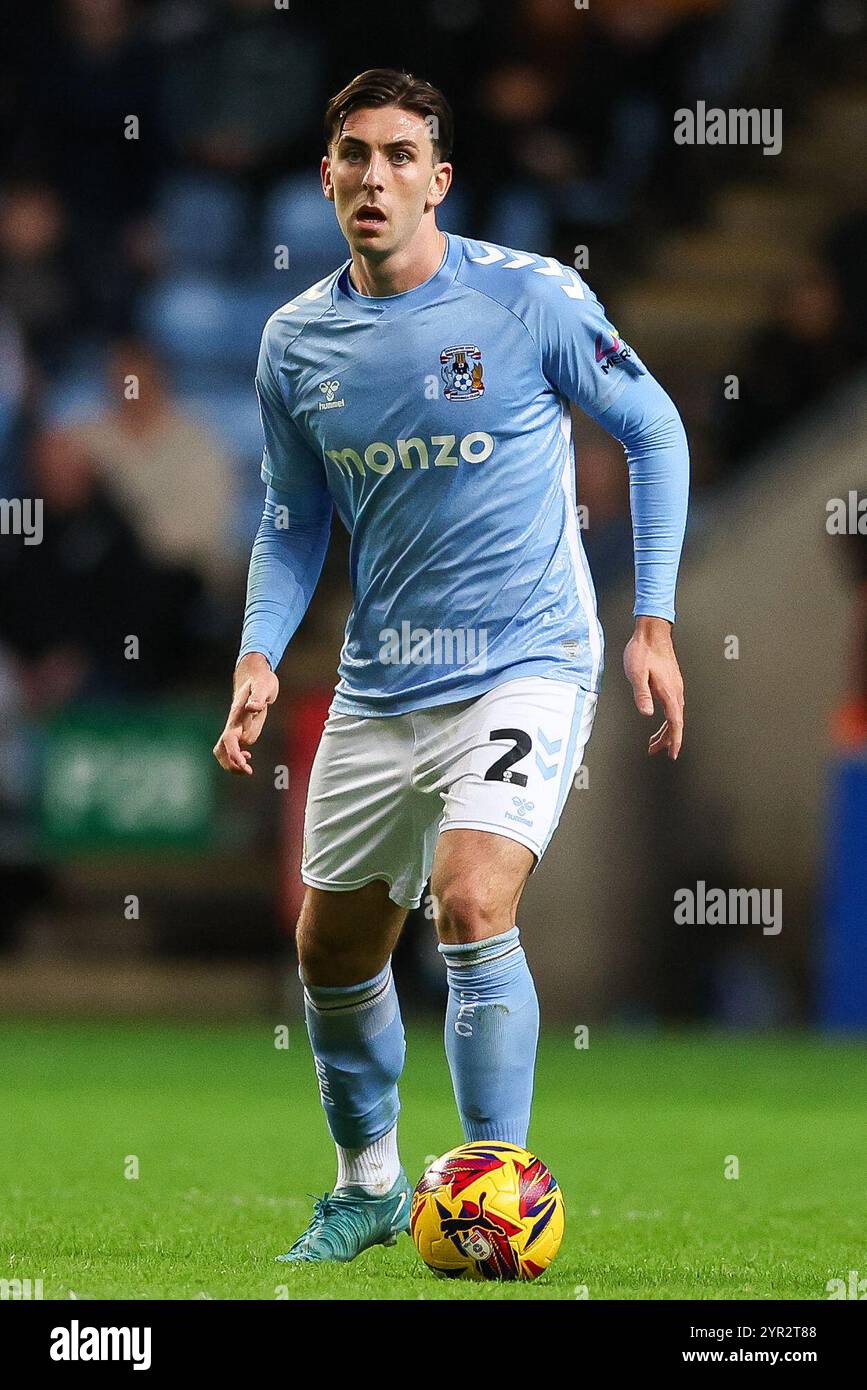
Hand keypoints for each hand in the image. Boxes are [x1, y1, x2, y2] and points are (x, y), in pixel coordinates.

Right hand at [213, 654, 278, 774]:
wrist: (255, 674)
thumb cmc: (261, 679)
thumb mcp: (263, 685)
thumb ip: (258, 697)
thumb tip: (252, 708)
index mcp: (238, 715)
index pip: (230, 738)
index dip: (234, 753)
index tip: (244, 763)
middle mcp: (234, 722)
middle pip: (223, 748)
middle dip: (231, 762)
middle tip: (247, 771)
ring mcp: (236, 725)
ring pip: (226, 749)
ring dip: (233, 762)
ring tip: (247, 770)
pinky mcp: (241, 727)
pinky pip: (234, 746)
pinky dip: (237, 756)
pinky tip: (247, 758)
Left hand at [623, 617, 683, 759]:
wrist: (652, 632)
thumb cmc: (644, 650)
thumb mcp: (637, 674)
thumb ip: (642, 694)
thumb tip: (647, 713)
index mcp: (669, 691)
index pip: (675, 723)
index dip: (674, 740)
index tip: (673, 754)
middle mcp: (675, 690)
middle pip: (675, 722)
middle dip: (666, 739)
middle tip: (655, 750)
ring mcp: (675, 686)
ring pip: (674, 715)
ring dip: (665, 730)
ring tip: (654, 741)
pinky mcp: (671, 682)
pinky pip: (672, 706)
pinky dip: (667, 718)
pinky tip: (659, 720)